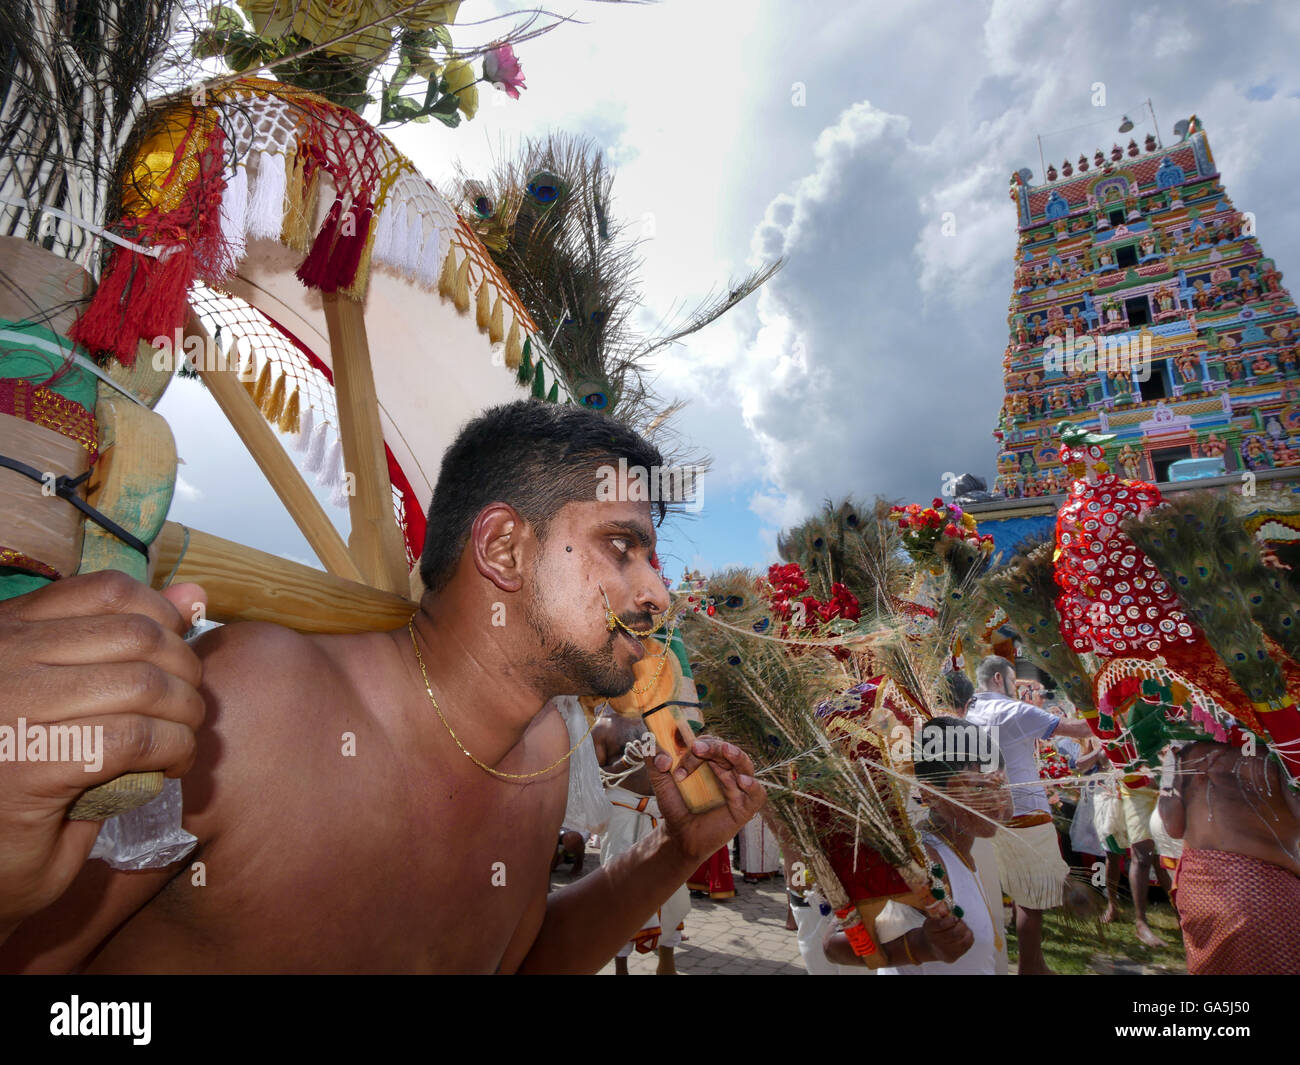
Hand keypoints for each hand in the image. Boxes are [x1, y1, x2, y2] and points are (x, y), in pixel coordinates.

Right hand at [0, 572, 206, 936]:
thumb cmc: (18, 771)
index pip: (108, 591)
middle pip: (139, 635)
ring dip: (184, 714)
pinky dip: (171, 751)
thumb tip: (194, 594)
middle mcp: (6, 657)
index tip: (175, 657)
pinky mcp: (31, 765)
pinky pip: (134, 738)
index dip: (164, 619)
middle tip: (186, 710)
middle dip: (185, 672)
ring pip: (143, 683)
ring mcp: (13, 706)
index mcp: (9, 631)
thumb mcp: (69, 687)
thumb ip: (125, 637)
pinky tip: (168, 769)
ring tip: (180, 741)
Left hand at [648, 736, 764, 867]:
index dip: (696, 746)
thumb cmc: (676, 807)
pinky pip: (757, 794)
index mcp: (710, 761)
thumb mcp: (661, 784)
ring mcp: (738, 789)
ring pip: (745, 766)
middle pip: (727, 751)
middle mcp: (727, 771)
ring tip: (727, 751)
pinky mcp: (745, 808)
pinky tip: (743, 781)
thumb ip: (654, 763)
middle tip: (698, 747)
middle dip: (715, 747)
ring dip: (737, 756)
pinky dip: (753, 786)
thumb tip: (654, 748)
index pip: (708, 744)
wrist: (680, 837)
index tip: (675, 759)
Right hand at [920, 908, 973, 963]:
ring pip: (962, 941)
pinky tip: (965, 934)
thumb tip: (947, 907)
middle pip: (953, 934)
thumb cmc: (934, 930)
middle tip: (961, 922)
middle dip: (961, 926)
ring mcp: (944, 952)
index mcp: (929, 929)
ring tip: (964, 927)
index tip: (956, 917)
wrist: (930, 946)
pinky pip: (966, 946)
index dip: (951, 920)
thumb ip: (941, 913)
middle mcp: (935, 942)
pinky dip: (968, 938)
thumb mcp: (933, 919)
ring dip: (966, 932)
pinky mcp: (952, 957)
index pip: (940, 925)